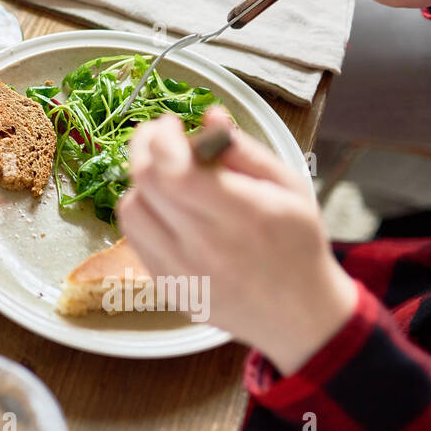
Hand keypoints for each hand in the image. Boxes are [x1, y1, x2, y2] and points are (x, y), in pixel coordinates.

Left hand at [116, 108, 358, 374]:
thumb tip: (209, 115)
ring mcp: (180, 272)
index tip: (171, 122)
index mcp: (243, 216)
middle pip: (146, 183)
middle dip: (144, 146)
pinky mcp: (166, 286)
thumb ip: (245, 149)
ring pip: (130, 209)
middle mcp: (205, 247)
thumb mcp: (289, 186)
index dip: (162, 138)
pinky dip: (144, 212)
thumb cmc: (297, 243)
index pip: (176, 171)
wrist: (299, 315)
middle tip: (158, 134)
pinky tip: (166, 207)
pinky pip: (134, 238)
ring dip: (141, 182)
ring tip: (166, 175)